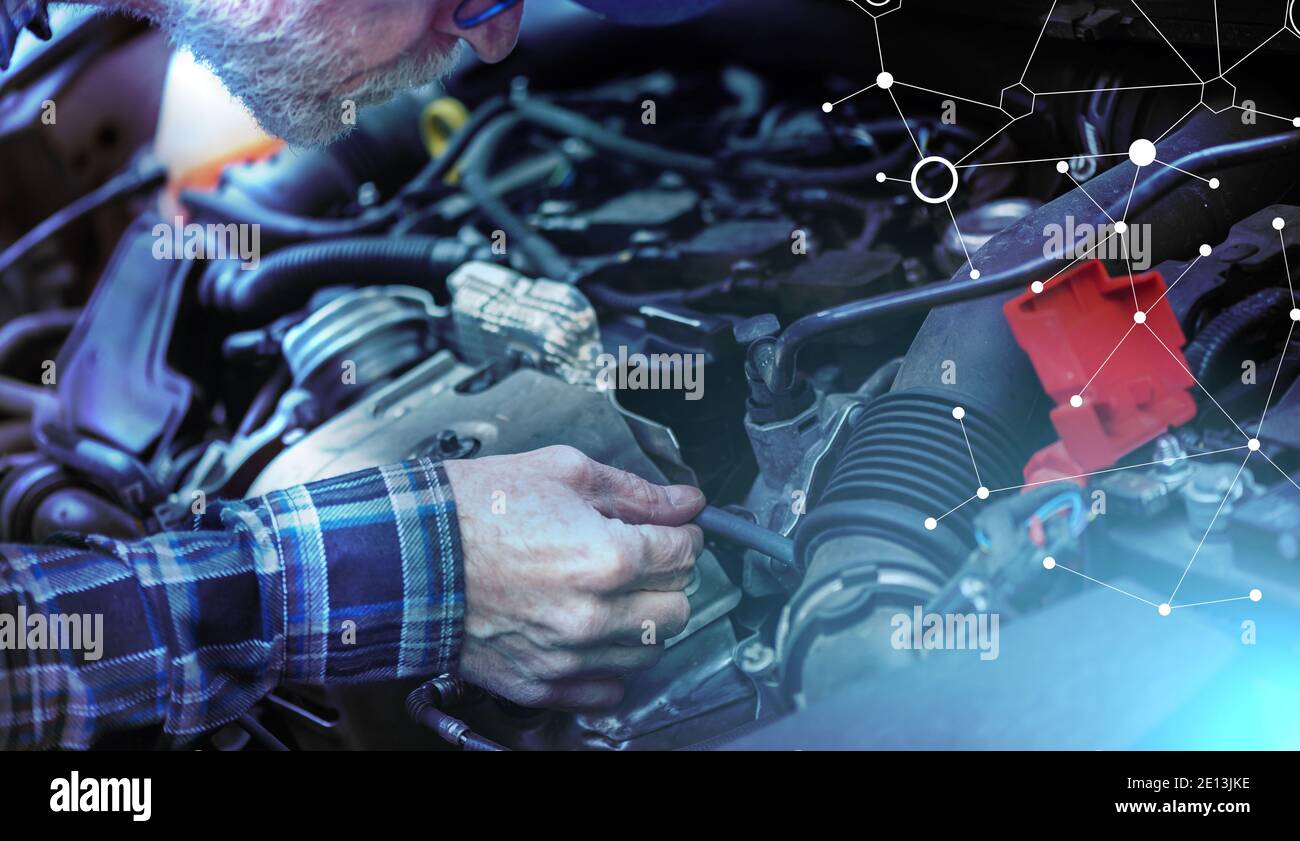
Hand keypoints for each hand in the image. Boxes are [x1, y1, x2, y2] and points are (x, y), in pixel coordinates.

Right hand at [441, 445, 705, 710]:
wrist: (407, 555)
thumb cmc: (473, 510)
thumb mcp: (563, 472)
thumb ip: (636, 491)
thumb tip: (682, 501)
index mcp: (607, 557)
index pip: (684, 554)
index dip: (682, 535)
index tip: (671, 530)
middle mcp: (594, 614)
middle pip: (677, 608)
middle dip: (668, 579)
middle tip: (644, 559)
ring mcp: (567, 655)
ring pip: (649, 652)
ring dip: (642, 622)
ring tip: (611, 593)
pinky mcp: (540, 683)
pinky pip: (607, 690)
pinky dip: (609, 665)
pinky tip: (591, 632)